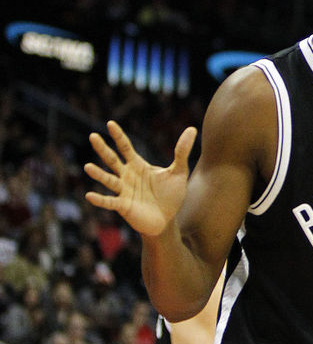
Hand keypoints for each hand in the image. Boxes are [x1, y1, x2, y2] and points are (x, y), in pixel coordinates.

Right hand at [84, 120, 197, 236]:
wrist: (168, 219)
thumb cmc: (170, 195)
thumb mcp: (179, 172)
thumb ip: (182, 151)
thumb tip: (192, 129)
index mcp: (138, 166)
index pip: (126, 147)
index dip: (118, 136)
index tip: (110, 123)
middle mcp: (127, 177)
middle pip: (113, 160)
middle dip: (103, 149)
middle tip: (93, 136)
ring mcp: (124, 191)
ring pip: (109, 180)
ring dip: (98, 174)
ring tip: (88, 167)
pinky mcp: (124, 206)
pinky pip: (110, 202)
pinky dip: (100, 199)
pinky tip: (89, 196)